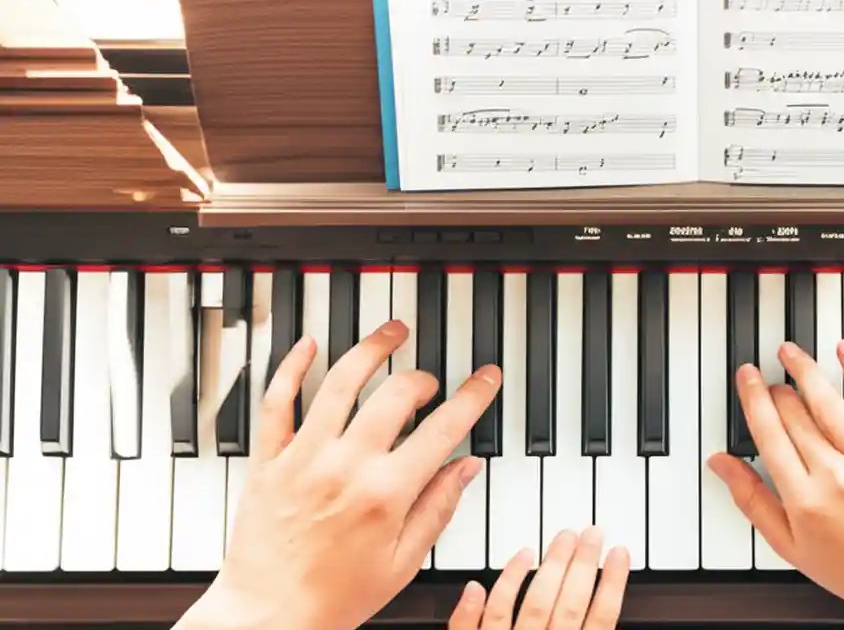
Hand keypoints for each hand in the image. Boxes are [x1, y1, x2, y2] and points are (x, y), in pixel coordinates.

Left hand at [175, 321, 501, 629]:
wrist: (268, 616)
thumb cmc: (333, 598)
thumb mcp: (404, 561)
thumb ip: (438, 507)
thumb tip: (467, 466)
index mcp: (386, 493)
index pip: (444, 427)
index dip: (473, 395)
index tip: (485, 378)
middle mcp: (346, 466)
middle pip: (396, 395)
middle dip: (422, 378)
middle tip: (429, 382)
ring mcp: (304, 458)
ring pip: (340, 382)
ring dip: (370, 349)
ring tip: (391, 332)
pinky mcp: (269, 460)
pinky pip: (277, 401)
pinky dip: (292, 367)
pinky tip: (309, 345)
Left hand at [448, 527, 630, 629]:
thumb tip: (603, 616)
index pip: (600, 620)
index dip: (613, 583)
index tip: (620, 552)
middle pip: (568, 605)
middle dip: (582, 564)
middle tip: (590, 533)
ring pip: (529, 606)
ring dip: (543, 571)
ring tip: (552, 542)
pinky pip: (474, 627)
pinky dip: (474, 606)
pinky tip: (478, 583)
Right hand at [707, 341, 843, 629]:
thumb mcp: (789, 544)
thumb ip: (751, 499)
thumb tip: (720, 463)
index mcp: (804, 500)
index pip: (769, 434)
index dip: (753, 399)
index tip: (746, 378)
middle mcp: (835, 477)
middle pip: (796, 416)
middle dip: (777, 390)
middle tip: (768, 376)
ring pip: (829, 403)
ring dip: (806, 370)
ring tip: (790, 352)